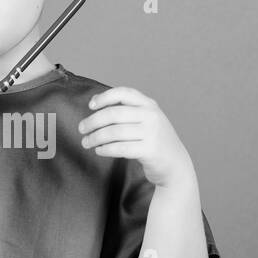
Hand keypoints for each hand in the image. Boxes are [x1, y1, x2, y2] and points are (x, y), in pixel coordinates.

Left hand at [77, 87, 195, 187]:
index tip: (91, 106)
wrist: (175, 164)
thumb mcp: (146, 119)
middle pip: (114, 114)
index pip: (123, 93)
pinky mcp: (150, 151)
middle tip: (81, 129)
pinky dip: (105, 149)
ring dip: (95, 137)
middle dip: (93, 121)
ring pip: (114, 132)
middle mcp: (152, 116)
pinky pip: (120, 148)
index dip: (104, 97)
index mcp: (149, 104)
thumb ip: (126, 110)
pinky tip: (99, 150)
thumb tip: (95, 102)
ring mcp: (152, 133)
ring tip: (86, 142)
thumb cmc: (153, 140)